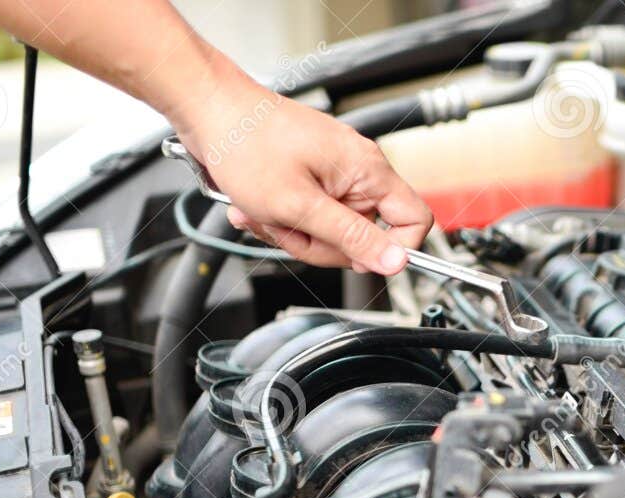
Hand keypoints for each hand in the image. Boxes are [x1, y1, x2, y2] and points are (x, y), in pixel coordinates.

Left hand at [175, 71, 432, 274]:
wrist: (208, 108)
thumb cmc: (245, 142)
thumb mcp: (299, 205)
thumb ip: (352, 238)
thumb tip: (396, 262)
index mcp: (367, 170)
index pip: (415, 220)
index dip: (393, 249)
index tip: (358, 258)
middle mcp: (358, 169)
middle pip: (365, 235)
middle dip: (321, 243)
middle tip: (288, 228)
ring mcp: (335, 171)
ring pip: (332, 229)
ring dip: (294, 231)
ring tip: (264, 212)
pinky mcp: (314, 174)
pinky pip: (312, 214)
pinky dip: (285, 218)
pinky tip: (260, 206)